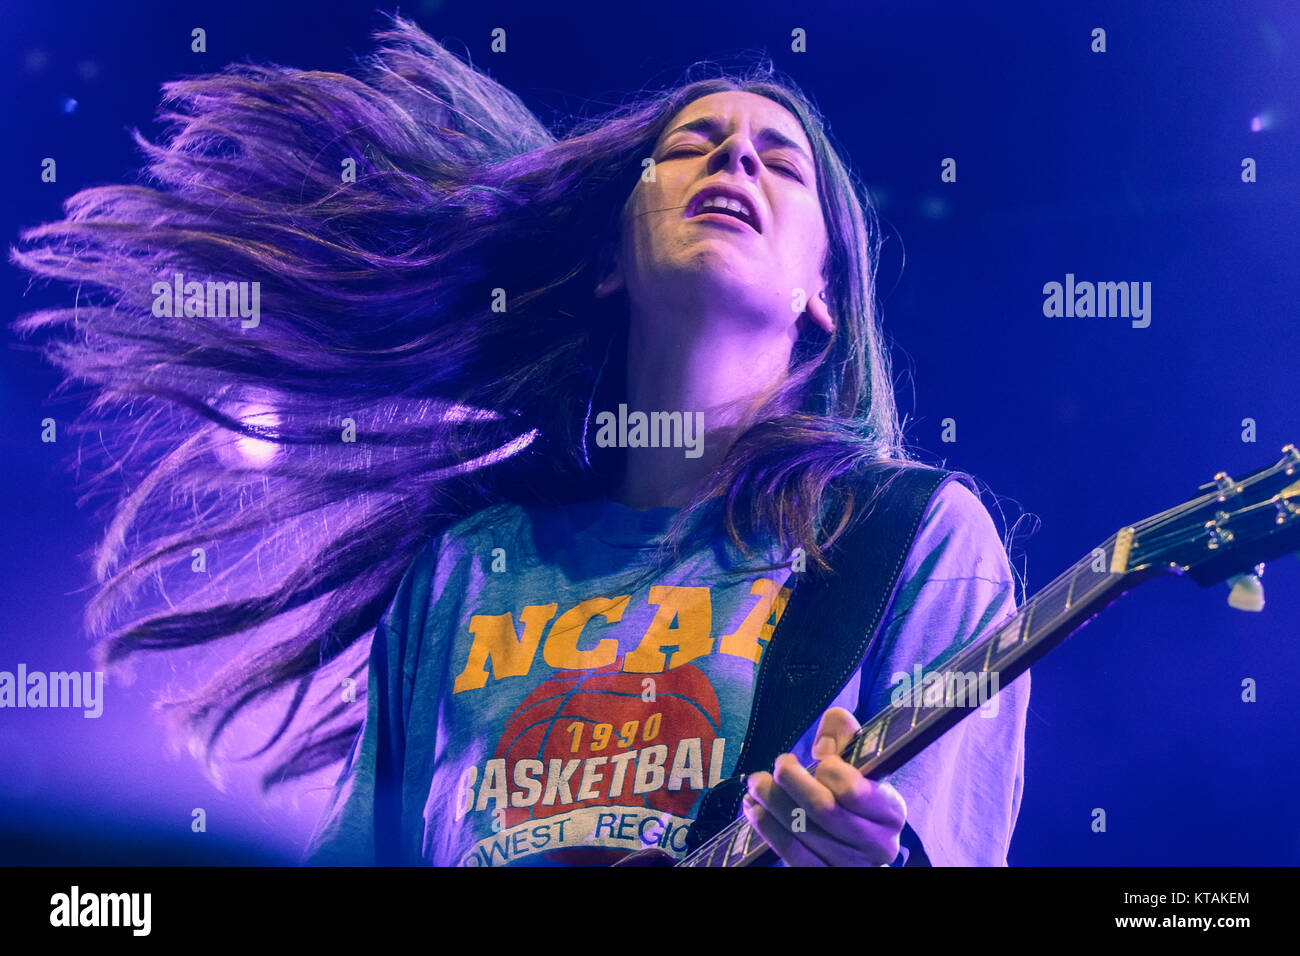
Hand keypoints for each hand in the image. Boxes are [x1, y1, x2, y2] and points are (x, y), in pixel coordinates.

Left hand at [741, 706, 906, 865]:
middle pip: (823, 811)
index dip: (829, 771)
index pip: (854, 791)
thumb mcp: (858, 758)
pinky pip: (790, 854)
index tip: (817, 758)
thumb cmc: (855, 790)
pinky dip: (766, 828)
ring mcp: (850, 866)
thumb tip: (826, 741)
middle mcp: (877, 845)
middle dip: (791, 782)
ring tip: (756, 784)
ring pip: (802, 832)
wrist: (856, 841)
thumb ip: (844, 732)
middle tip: (777, 765)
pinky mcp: (823, 876)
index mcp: (890, 811)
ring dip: (771, 803)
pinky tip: (754, 809)